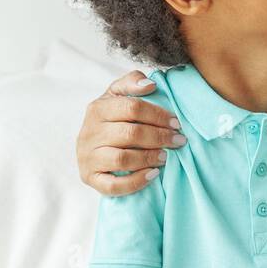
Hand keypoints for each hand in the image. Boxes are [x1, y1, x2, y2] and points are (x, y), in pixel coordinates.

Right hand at [75, 71, 185, 194]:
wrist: (91, 145)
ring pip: (122, 159)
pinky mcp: (90, 178)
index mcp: (98, 109)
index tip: (176, 122)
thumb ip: (132, 82)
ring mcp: (88, 157)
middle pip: (130, 134)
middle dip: (159, 137)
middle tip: (178, 141)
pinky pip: (113, 185)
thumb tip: (150, 84)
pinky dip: (136, 181)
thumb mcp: (118, 94)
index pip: (132, 108)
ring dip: (149, 158)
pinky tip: (153, 174)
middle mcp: (89, 133)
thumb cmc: (113, 118)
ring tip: (166, 157)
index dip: (158, 115)